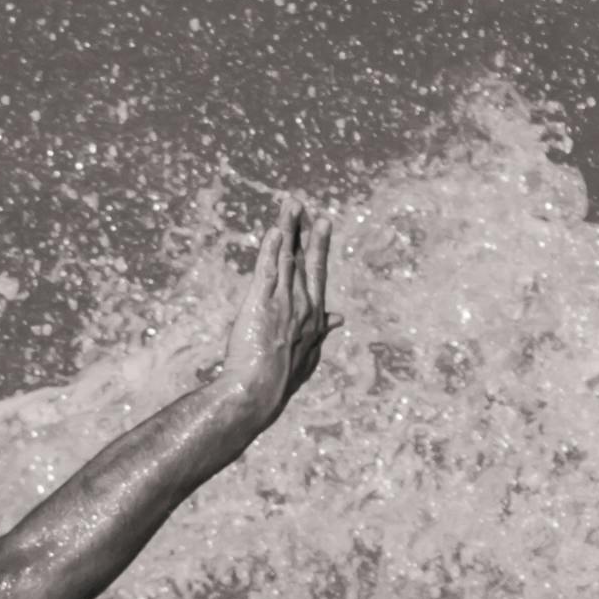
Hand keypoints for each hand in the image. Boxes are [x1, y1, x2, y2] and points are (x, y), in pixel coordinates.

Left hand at [215, 202, 333, 424]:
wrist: (259, 394)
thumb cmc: (280, 380)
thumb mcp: (309, 355)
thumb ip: (322, 331)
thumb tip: (339, 317)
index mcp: (314, 316)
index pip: (317, 273)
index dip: (319, 246)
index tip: (322, 222)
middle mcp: (302, 305)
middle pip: (305, 259)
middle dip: (306, 229)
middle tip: (305, 204)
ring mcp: (282, 304)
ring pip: (287, 258)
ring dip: (288, 228)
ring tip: (291, 204)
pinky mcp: (260, 305)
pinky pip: (267, 271)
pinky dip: (271, 250)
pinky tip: (275, 232)